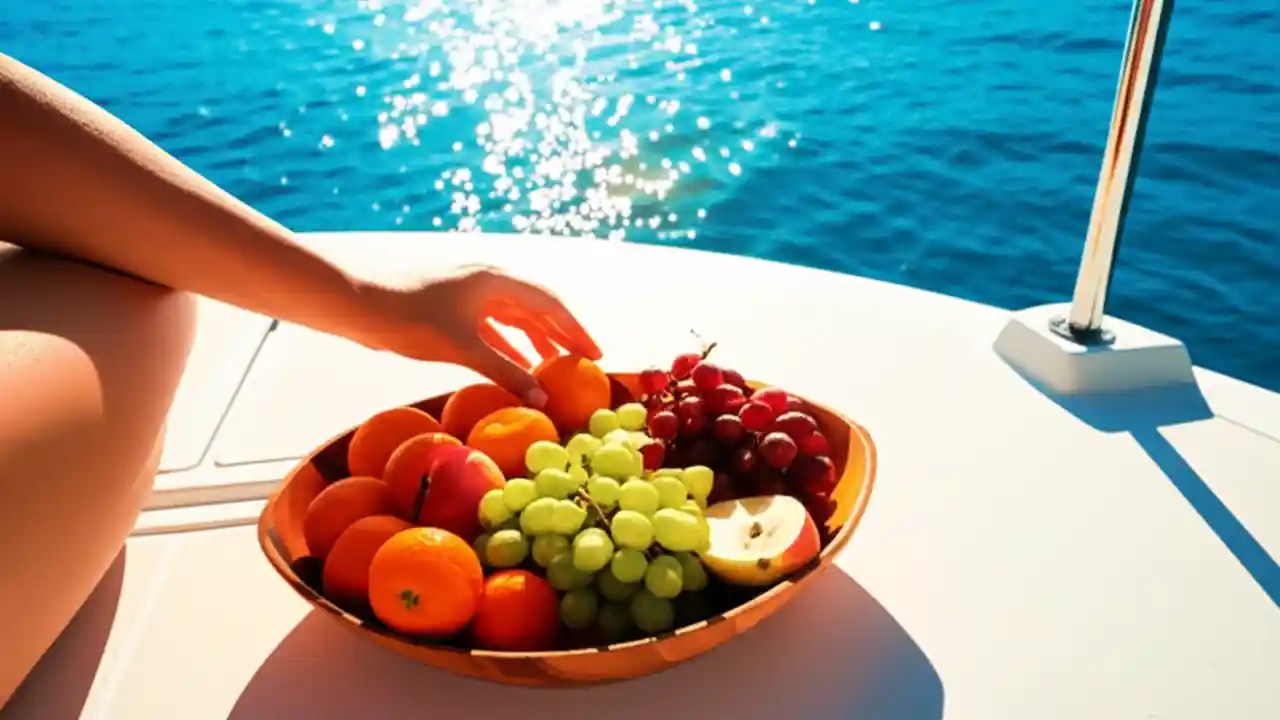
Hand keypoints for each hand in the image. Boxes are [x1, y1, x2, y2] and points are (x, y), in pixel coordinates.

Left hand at [350, 264, 601, 405]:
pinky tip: (518, 366)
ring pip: (514, 318)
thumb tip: (542, 399)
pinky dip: (509, 345)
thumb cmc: (410, 318)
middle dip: (561, 336)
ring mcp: (470, 293)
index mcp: (496, 279)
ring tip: (555, 368)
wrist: (356, 302)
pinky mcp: (452, 308)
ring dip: (536, 341)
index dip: (576, 330)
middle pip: (536, 309)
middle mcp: (488, 281)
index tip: (595, 354)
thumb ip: (505, 371)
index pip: (550, 304)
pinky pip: (492, 326)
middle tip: (583, 363)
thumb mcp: (463, 348)